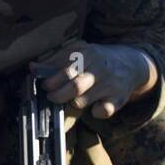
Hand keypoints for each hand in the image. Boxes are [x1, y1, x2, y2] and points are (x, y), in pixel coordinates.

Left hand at [30, 40, 155, 119]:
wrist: (132, 63)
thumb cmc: (98, 59)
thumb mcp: (79, 52)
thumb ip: (55, 60)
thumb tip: (33, 67)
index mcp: (87, 54)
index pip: (64, 70)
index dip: (50, 81)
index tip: (44, 86)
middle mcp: (99, 69)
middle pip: (74, 87)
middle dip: (57, 95)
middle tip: (52, 96)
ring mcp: (109, 85)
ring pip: (82, 101)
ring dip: (73, 103)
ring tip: (72, 99)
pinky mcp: (118, 99)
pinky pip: (102, 111)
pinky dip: (95, 112)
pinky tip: (94, 107)